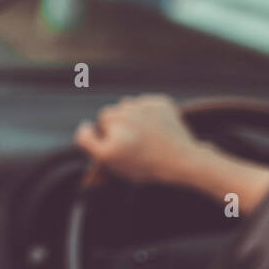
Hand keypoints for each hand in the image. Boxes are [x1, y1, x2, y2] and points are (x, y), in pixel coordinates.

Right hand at [73, 94, 204, 185]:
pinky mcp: (161, 102)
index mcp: (109, 128)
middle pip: (108, 116)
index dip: (95, 141)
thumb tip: (84, 126)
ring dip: (131, 119)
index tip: (108, 147)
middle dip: (115, 128)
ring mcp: (143, 105)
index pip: (87, 130)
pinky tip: (156, 130)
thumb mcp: (112, 163)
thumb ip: (90, 143)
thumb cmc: (146, 166)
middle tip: (130, 144)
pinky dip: (149, 115)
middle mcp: (123, 114)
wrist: (184, 161)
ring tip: (144, 137)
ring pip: (127, 108)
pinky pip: (146, 105)